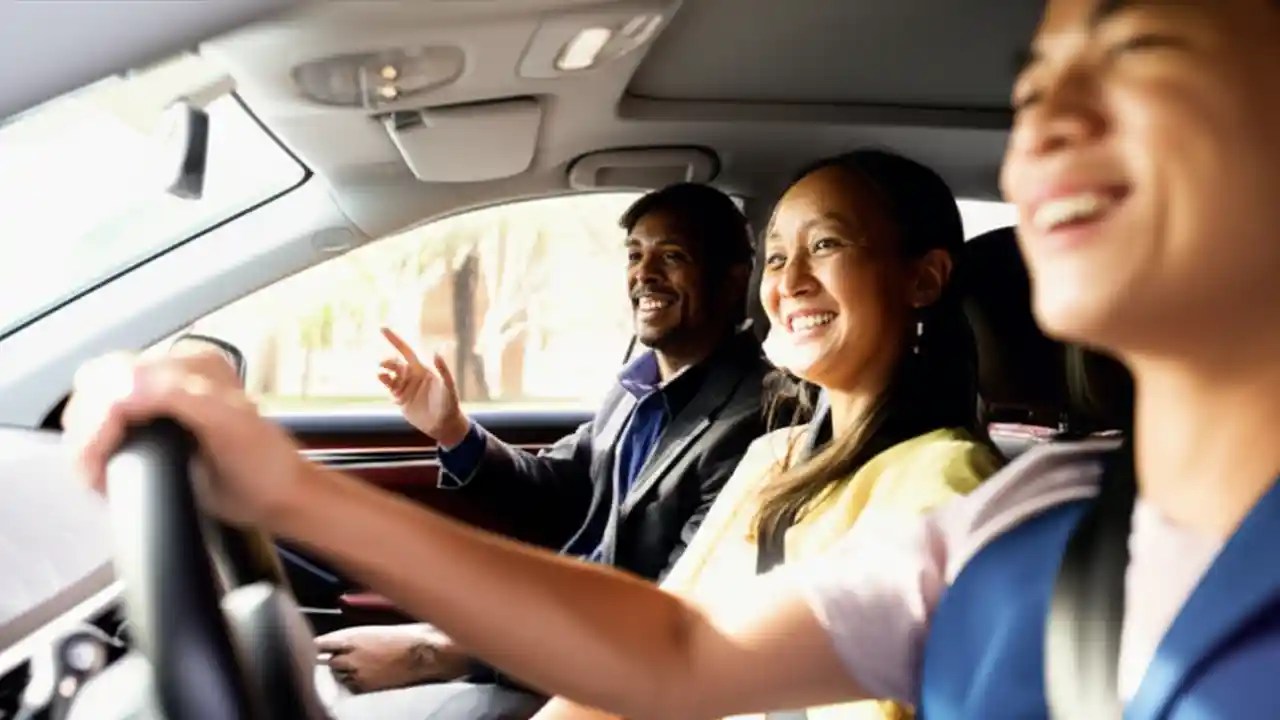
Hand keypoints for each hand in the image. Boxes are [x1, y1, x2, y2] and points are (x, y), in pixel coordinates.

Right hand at [62, 350, 313, 526]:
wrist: (281, 496)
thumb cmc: (264, 466)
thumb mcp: (231, 426)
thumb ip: (181, 397)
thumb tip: (125, 388)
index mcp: (193, 364)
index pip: (117, 375)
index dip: (97, 417)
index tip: (94, 462)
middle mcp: (176, 370)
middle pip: (98, 384)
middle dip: (86, 428)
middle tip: (91, 473)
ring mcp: (164, 393)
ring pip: (95, 401)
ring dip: (87, 437)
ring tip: (96, 474)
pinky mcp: (158, 416)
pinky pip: (109, 418)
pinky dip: (98, 443)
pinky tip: (104, 467)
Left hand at [317, 624, 469, 693]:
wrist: (422, 654)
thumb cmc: (407, 636)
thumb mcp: (378, 630)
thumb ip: (358, 638)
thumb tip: (347, 643)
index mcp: (353, 637)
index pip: (322, 644)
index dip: (320, 647)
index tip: (316, 649)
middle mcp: (350, 655)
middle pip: (331, 661)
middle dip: (338, 661)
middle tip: (349, 660)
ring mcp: (356, 672)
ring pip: (341, 676)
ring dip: (347, 673)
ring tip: (364, 668)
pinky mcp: (365, 687)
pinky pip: (353, 687)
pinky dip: (358, 684)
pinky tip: (371, 678)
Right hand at [377, 327, 469, 446]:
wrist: (444, 425)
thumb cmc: (449, 404)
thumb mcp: (448, 387)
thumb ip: (443, 370)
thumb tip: (437, 351)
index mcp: (423, 368)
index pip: (406, 350)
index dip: (394, 339)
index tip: (382, 328)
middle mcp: (412, 375)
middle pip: (395, 362)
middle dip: (387, 360)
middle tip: (383, 364)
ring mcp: (405, 387)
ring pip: (389, 375)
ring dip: (383, 372)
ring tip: (382, 374)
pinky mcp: (400, 399)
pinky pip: (389, 388)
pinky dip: (385, 384)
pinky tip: (386, 383)